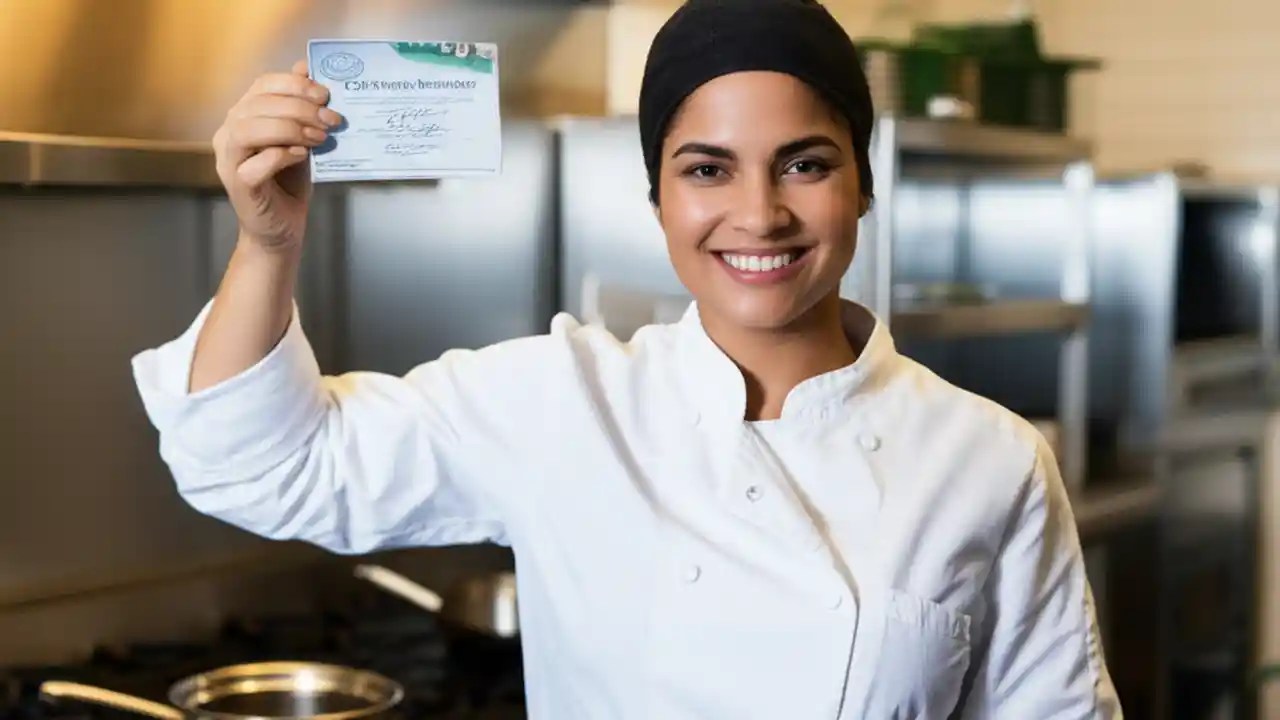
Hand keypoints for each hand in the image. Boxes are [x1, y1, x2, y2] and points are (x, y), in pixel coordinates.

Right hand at [212, 60, 341, 250]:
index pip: (263, 85)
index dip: (294, 84)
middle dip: (300, 107)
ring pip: (249, 129)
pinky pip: (254, 164)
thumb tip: (307, 67)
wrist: (281, 230)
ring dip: (290, 128)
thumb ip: (300, 108)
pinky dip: (280, 155)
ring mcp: (229, 160)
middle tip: (332, 119)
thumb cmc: (288, 183)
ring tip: (319, 138)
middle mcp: (229, 134)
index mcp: (243, 116)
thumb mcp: (301, 139)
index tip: (325, 94)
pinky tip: (302, 156)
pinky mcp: (238, 185)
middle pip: (259, 104)